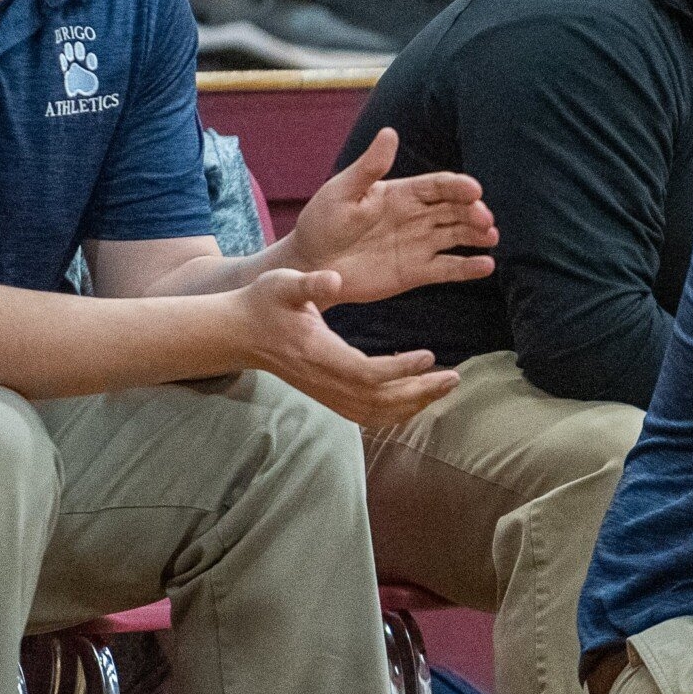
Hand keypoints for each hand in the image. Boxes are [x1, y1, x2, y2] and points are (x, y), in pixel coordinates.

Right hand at [238, 268, 458, 425]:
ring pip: (376, 414)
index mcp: (319, 354)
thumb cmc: (263, 304)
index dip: (401, 370)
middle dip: (420, 392)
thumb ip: (308, 282)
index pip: (367, 373)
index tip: (429, 355)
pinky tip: (418, 397)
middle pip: (379, 401)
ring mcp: (326, 394)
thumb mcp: (281, 284)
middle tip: (454, 377)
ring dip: (414, 405)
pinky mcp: (328, 397)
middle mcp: (325, 382)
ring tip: (444, 387)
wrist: (238, 334)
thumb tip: (336, 277)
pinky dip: (397, 412)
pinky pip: (367, 416)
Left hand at [284, 128, 498, 305]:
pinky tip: (486, 266)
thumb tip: (390, 133)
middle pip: (454, 210)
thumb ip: (369, 168)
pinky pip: (447, 269)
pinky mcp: (416, 272)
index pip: (438, 186)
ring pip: (456, 236)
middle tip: (485, 219)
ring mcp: (418, 245)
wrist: (310, 265)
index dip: (458, 186)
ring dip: (476, 235)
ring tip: (491, 237)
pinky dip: (468, 268)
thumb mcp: (342, 192)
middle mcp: (416, 217)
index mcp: (401, 193)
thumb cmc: (321, 223)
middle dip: (473, 212)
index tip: (474, 190)